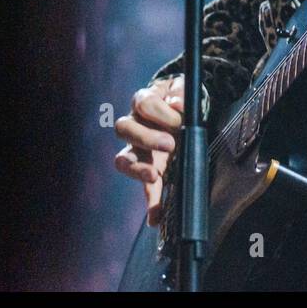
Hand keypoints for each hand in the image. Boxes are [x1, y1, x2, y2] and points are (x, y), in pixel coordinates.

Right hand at [114, 75, 184, 225]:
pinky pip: (145, 188)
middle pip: (124, 129)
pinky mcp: (148, 170)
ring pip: (123, 159)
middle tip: (170, 144)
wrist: (181, 111)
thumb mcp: (183, 89)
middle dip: (146, 138)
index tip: (179, 116)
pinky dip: (151, 204)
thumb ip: (181, 93)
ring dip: (137, 169)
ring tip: (154, 176)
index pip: (143, 103)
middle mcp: (134, 125)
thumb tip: (177, 105)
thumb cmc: (179, 99)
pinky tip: (156, 218)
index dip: (159, 110)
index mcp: (144, 102)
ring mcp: (137, 150)